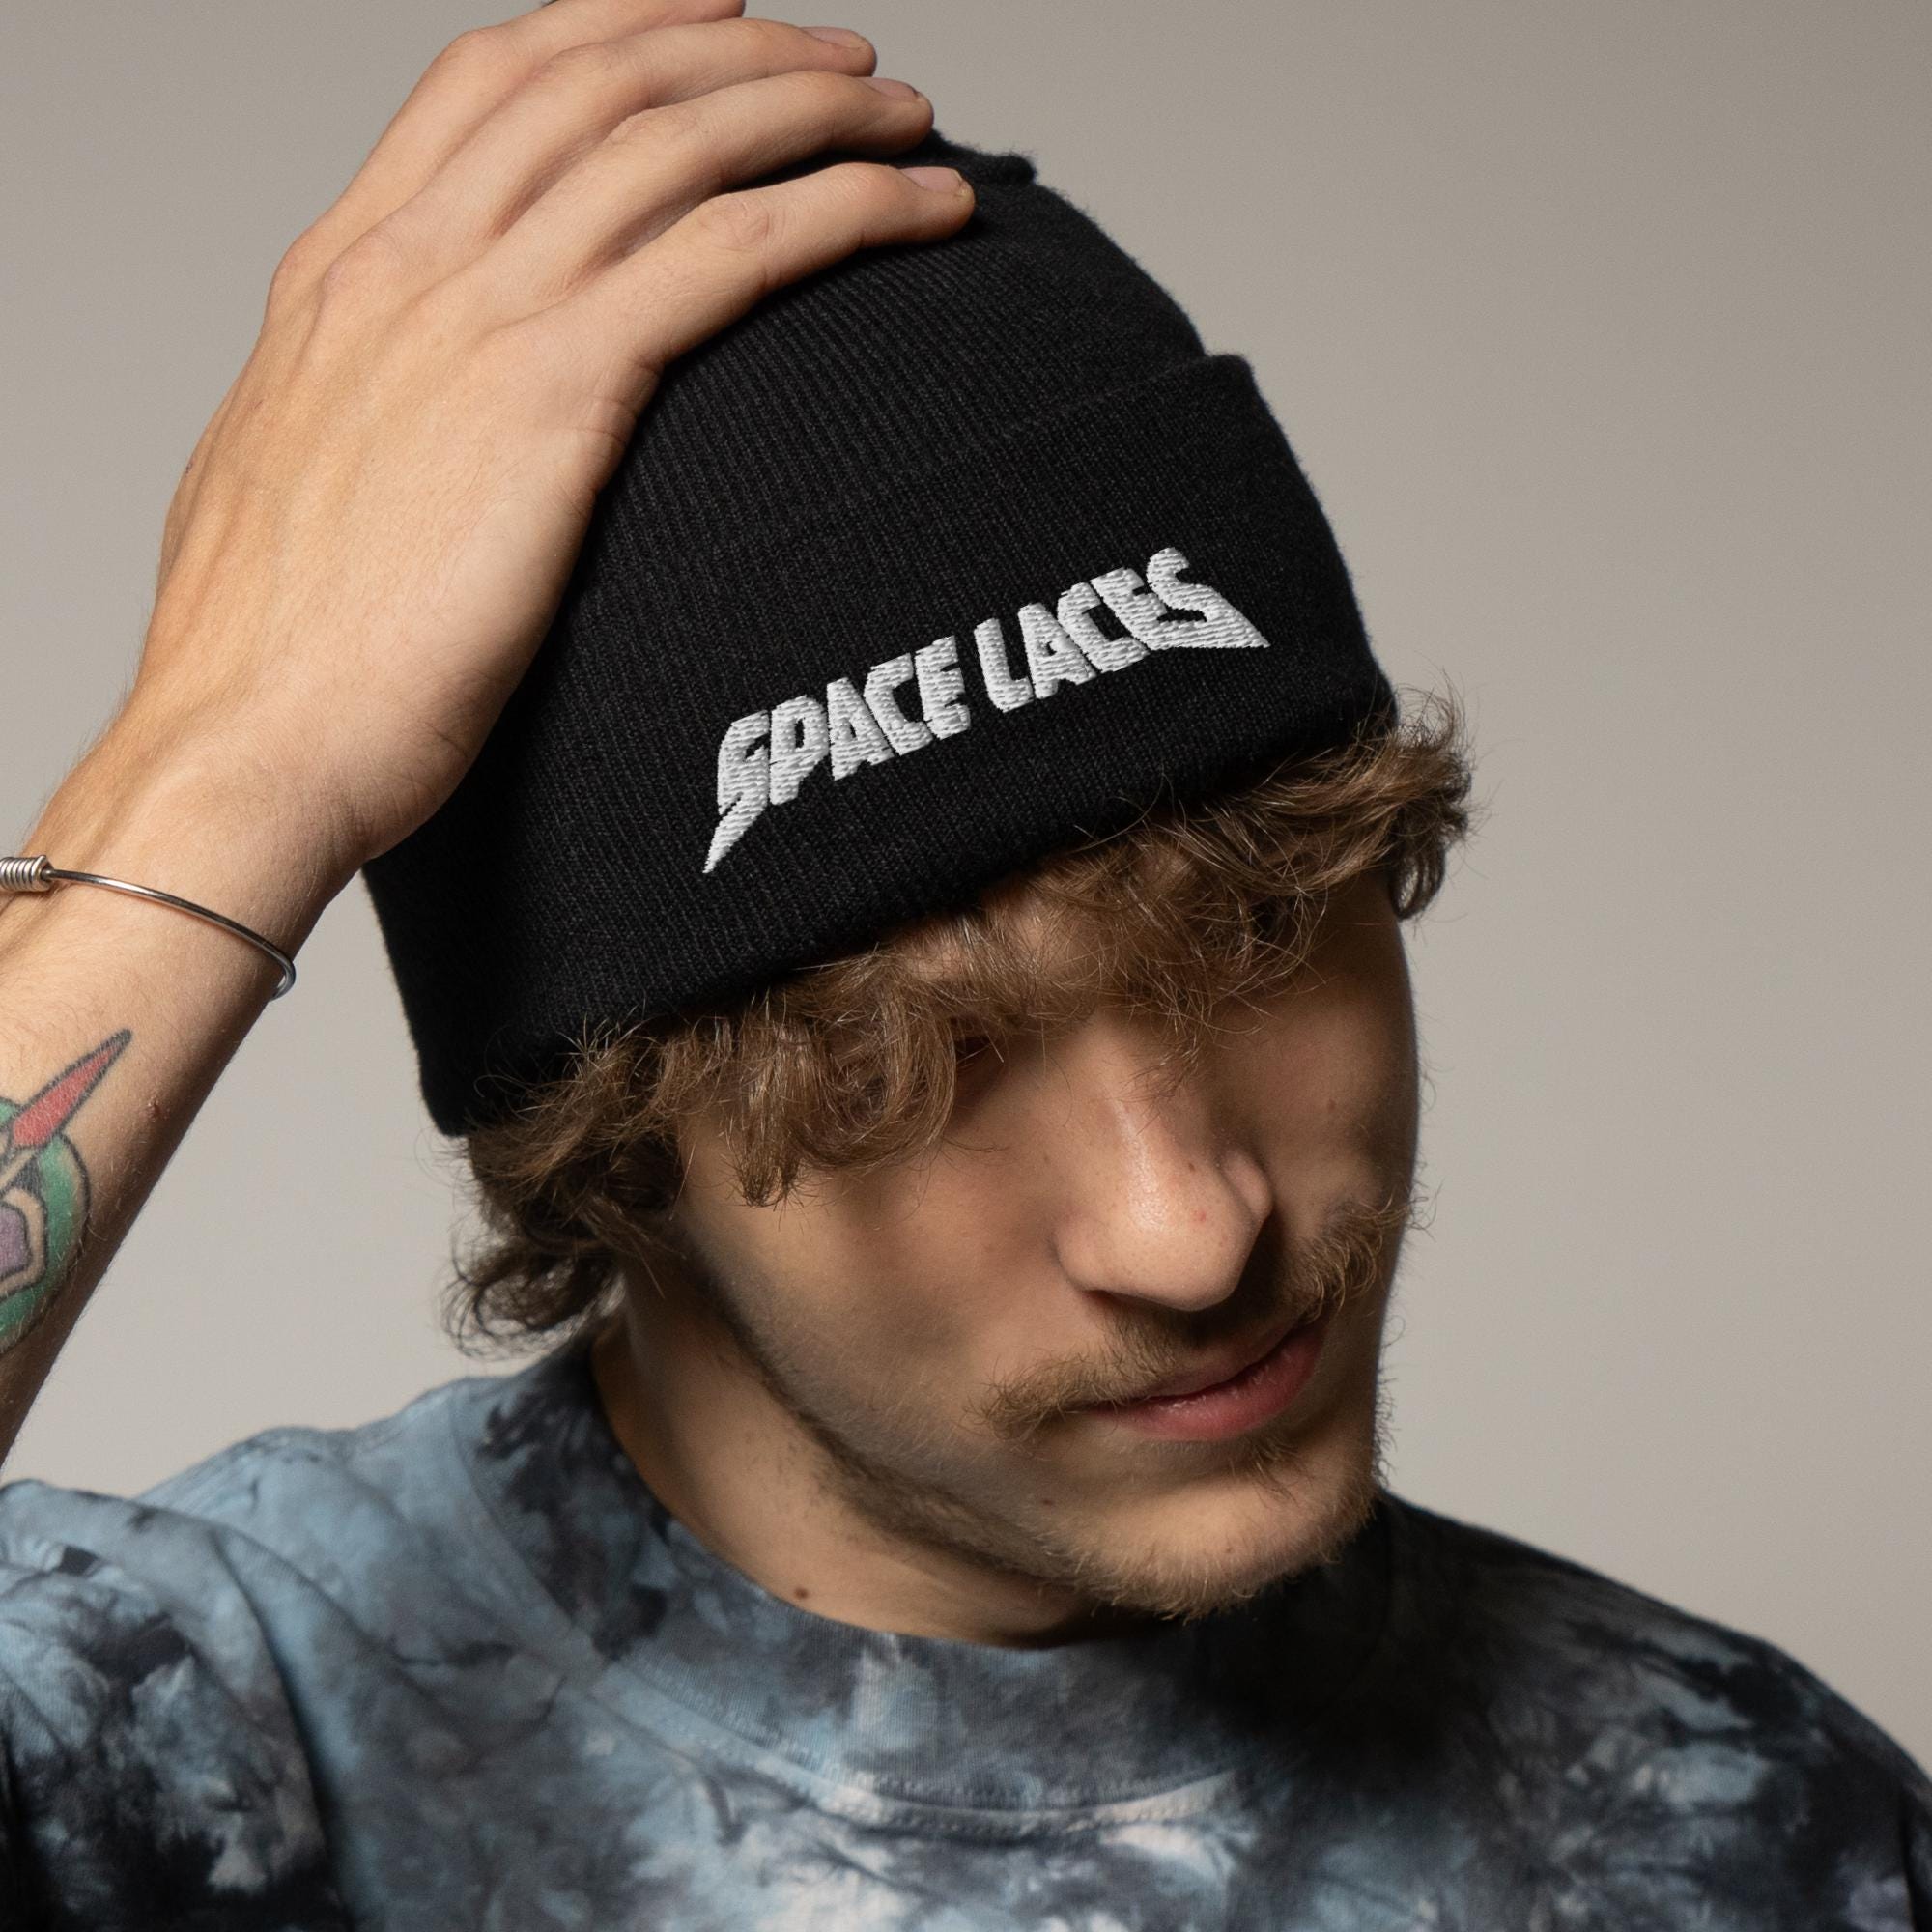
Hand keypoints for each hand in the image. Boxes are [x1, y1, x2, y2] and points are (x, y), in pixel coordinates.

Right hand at [123, 0, 969, 884]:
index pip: (491, 83)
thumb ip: (365, 416)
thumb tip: (414, 426)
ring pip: (678, 144)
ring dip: (814, 110)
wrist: (248, 741)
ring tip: (910, 118)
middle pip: (601, 80)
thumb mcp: (298, 486)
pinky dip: (844, 213)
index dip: (616, 25)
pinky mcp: (554, 396)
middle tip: (845, 60)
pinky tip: (920, 210)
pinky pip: (730, 254)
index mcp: (345, 275)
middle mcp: (411, 264)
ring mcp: (479, 316)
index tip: (711, 20)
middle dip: (743, 47)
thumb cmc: (275, 659)